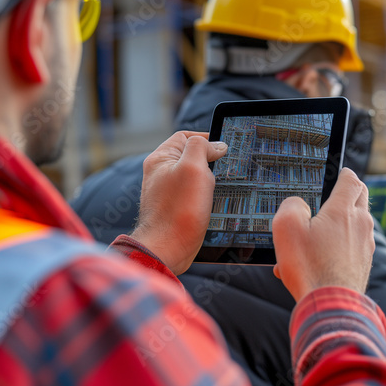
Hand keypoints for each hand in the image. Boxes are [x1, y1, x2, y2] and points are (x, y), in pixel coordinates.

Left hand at [132, 131, 227, 274]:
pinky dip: (206, 196)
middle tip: (223, 170)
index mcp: (160, 158)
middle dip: (210, 162)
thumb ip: (202, 148)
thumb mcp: (192, 168)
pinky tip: (213, 203)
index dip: (207, 139)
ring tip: (217, 189)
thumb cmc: (177, 210)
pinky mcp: (176, 208)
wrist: (167, 249)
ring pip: (195, 176)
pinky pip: (194, 194)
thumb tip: (217, 146)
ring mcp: (168, 192)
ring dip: (209, 181)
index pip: (186, 136)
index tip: (224, 148)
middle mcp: (161, 173)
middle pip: (191, 156)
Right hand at [272, 168, 374, 301]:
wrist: (332, 306)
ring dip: (341, 223)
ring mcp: (365, 245)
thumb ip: (291, 206)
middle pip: (361, 198)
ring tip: (315, 239)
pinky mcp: (364, 264)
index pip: (352, 179)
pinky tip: (317, 263)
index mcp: (343, 210)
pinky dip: (339, 248)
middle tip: (334, 195)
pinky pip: (353, 247)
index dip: (344, 173)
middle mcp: (360, 224)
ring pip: (358, 223)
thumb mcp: (286, 227)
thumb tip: (298, 204)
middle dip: (349, 193)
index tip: (339, 173)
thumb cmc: (310, 268)